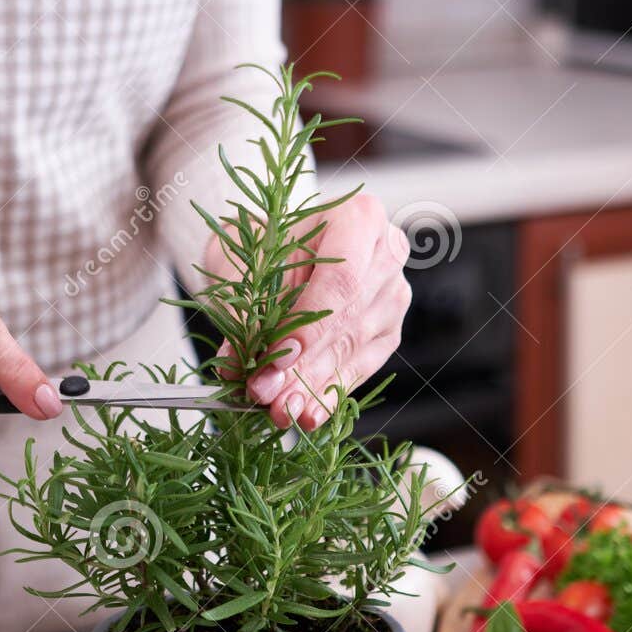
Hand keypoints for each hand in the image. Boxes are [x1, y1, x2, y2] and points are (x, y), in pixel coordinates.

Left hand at [237, 192, 410, 429]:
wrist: (276, 249)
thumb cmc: (264, 244)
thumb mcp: (245, 263)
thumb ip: (245, 309)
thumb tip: (238, 362)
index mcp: (359, 218)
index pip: (341, 278)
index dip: (309, 324)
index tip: (276, 356)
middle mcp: (387, 254)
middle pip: (348, 318)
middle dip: (303, 363)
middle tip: (266, 392)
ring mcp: (392, 295)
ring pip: (352, 347)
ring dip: (313, 385)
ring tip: (278, 410)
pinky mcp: (388, 331)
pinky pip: (360, 366)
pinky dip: (329, 392)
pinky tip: (308, 413)